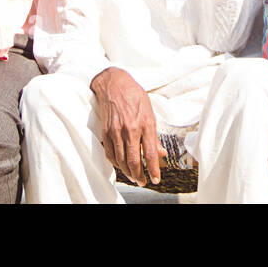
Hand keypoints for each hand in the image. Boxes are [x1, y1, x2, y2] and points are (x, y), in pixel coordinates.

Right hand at [91, 67, 166, 186]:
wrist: (114, 84)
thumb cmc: (135, 96)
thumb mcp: (150, 112)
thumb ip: (154, 135)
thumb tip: (161, 153)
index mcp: (145, 124)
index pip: (150, 153)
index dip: (153, 169)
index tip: (156, 179)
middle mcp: (130, 129)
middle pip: (133, 160)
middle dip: (139, 175)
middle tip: (143, 182)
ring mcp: (116, 131)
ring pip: (121, 159)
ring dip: (128, 172)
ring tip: (133, 177)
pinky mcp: (106, 131)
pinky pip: (110, 153)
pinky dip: (116, 163)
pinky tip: (121, 165)